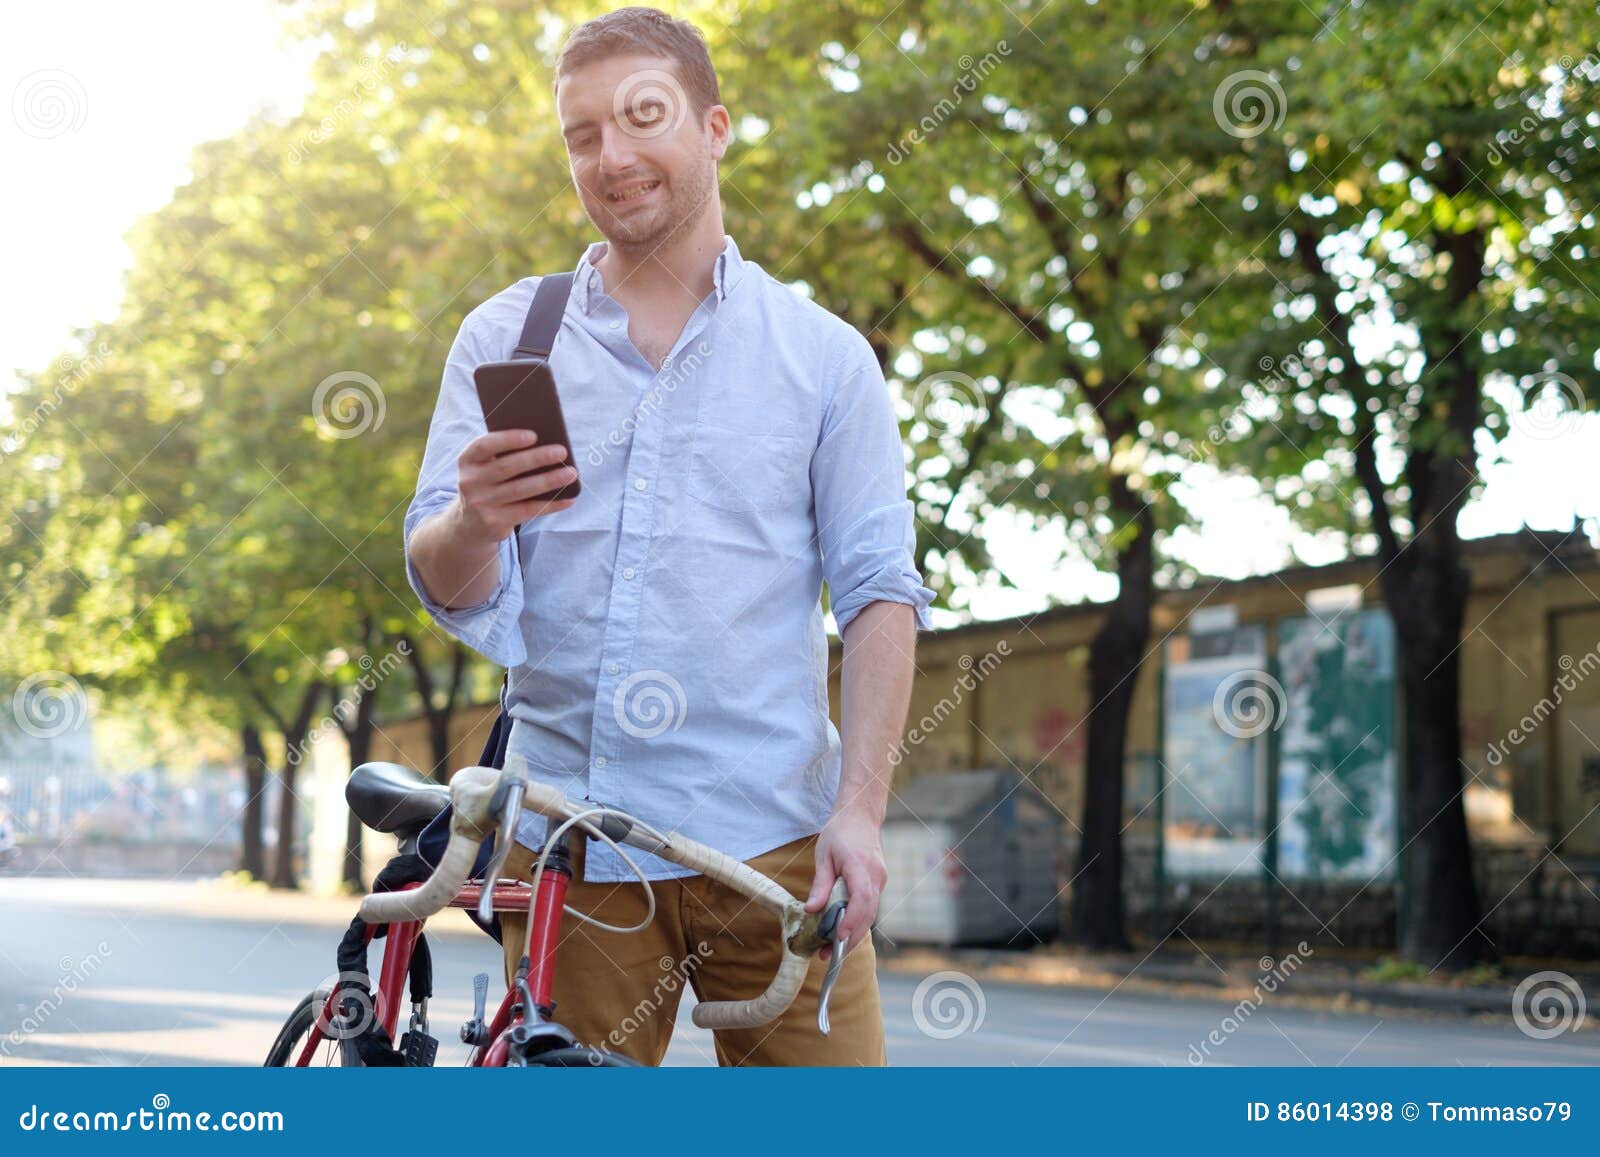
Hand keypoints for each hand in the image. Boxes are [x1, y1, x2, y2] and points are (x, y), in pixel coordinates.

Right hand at [454, 429, 576, 543]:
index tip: (534, 435)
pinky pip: (528, 510)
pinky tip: (568, 498)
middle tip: (562, 452)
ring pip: (521, 489)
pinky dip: (551, 504)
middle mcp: (470, 482)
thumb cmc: (488, 484)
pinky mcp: (495, 522)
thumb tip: (546, 444)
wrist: (470, 524)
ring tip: (571, 473)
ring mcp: (481, 504)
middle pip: (507, 467)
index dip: (508, 439)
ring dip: (549, 480)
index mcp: (467, 461)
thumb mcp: (486, 468)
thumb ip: (505, 455)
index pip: (485, 446)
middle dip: (537, 458)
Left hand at [805, 807, 886, 958]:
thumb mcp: (824, 855)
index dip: (850, 921)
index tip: (837, 938)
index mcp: (860, 867)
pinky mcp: (878, 883)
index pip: (860, 900)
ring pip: (870, 914)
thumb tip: (812, 910)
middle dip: (850, 938)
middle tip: (828, 957)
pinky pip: (869, 908)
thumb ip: (820, 884)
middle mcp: (875, 876)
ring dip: (853, 934)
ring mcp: (880, 881)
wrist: (860, 815)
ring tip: (831, 950)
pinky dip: (857, 922)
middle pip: (868, 914)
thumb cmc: (840, 832)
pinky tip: (841, 932)